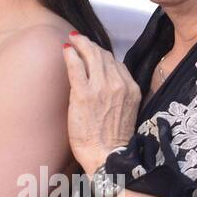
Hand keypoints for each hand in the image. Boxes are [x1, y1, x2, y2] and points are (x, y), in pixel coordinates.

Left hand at [62, 32, 139, 175]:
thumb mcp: (126, 112)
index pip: (117, 63)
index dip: (104, 55)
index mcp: (131, 89)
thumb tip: (107, 85)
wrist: (107, 157)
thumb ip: (120, 95)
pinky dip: (70, 55)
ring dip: (81, 44)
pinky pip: (76, 66)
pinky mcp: (84, 93)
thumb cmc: (113, 141)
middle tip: (79, 39)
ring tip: (72, 40)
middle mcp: (119, 84)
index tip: (94, 52)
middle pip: (104, 56)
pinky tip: (65, 49)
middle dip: (91, 45)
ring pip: (91, 56)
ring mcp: (101, 88)